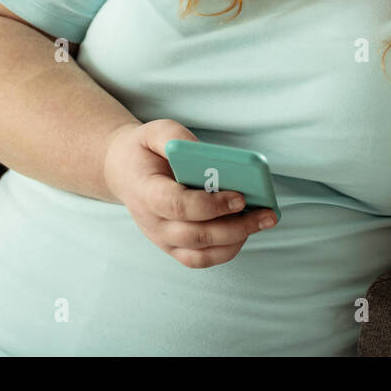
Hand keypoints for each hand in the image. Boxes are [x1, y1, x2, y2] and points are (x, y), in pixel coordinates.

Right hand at [103, 120, 275, 268]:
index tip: (241, 196)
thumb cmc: (145, 150)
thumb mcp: (155, 131)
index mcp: (145, 192)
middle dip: (235, 226)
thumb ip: (176, 138)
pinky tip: (247, 231)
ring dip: (236, 241)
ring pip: (201, 253)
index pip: (178, 206)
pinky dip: (226, 250)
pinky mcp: (173, 247)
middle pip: (195, 235)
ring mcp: (162, 239)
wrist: (124, 171)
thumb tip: (206, 153)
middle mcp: (152, 222)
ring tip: (264, 221)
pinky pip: (201, 259)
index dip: (210, 205)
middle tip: (267, 213)